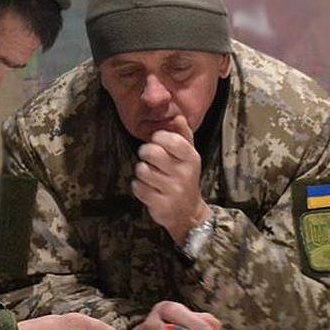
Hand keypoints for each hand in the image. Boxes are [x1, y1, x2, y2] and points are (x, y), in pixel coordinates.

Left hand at [132, 115, 211, 243]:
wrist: (188, 212)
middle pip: (151, 152)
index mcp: (191, 158)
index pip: (171, 139)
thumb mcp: (188, 155)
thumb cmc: (184, 176)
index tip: (156, 140)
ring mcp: (173, 191)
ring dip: (141, 171)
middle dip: (145, 152)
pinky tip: (148, 188)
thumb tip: (178, 117)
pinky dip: (138, 186)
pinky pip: (138, 187)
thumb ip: (183, 135)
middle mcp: (184, 174)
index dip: (158, 136)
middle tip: (148, 157)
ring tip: (149, 175)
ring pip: (142, 170)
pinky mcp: (161, 205)